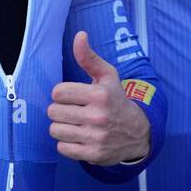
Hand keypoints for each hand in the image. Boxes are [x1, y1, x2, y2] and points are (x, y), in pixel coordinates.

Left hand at [47, 31, 149, 165]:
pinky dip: (66, 143)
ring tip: (74, 124)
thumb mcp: (107, 76)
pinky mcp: (93, 155)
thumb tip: (80, 35)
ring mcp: (95, 137)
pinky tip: (78, 137)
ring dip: (61, 127)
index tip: (72, 96)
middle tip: (72, 110)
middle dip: (60, 110)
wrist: (137, 133)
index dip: (62, 93)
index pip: (57, 92)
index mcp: (99, 95)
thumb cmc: (116, 100)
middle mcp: (98, 117)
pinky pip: (62, 148)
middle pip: (53, 112)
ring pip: (55, 130)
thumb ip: (89, 57)